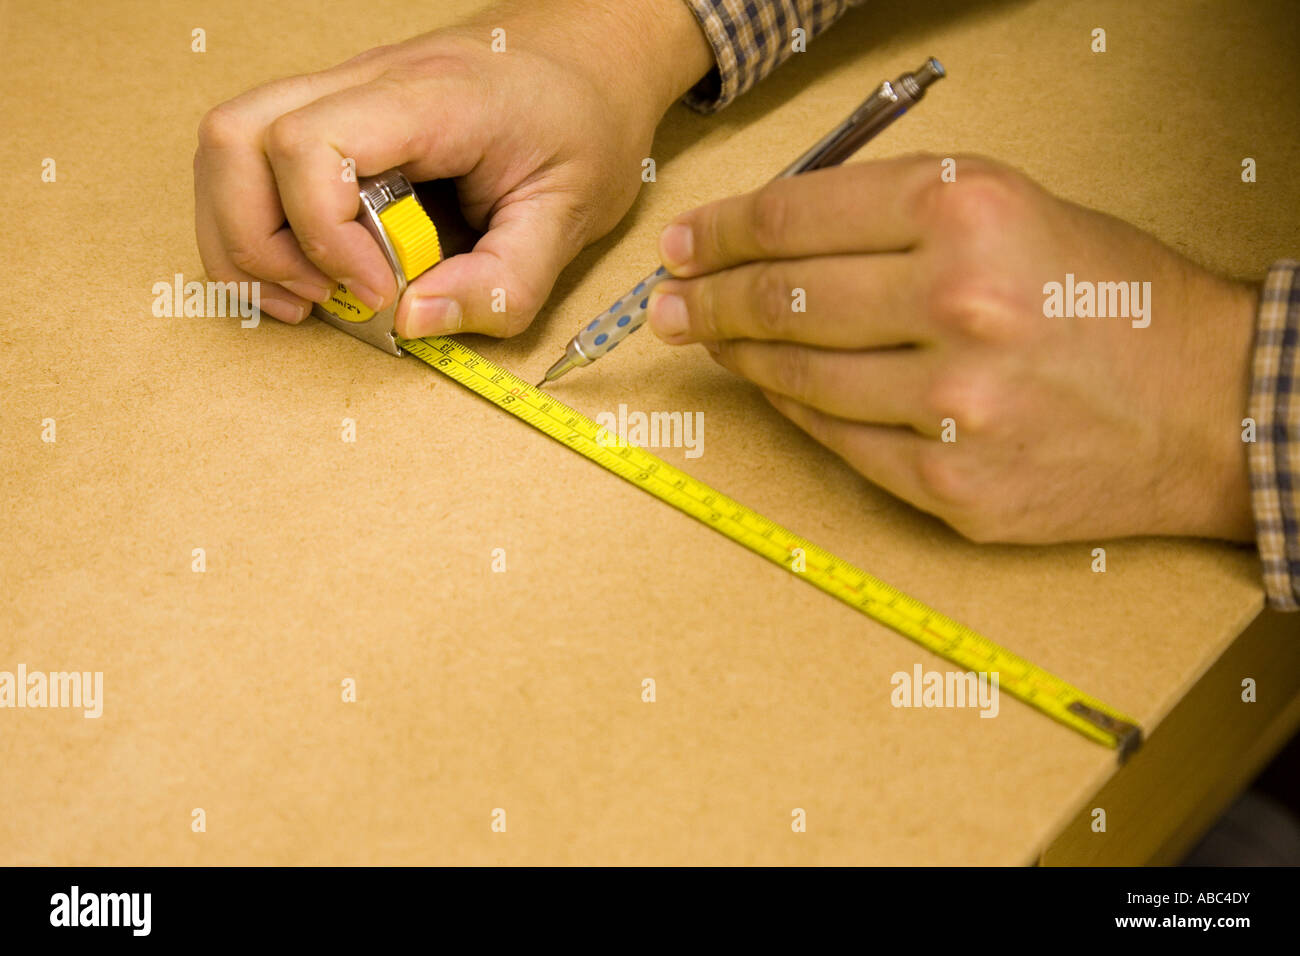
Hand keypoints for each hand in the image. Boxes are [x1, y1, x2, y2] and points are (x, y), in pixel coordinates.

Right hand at [194, 0, 711, 334]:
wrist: (591, 54)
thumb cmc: (585, 123)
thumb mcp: (571, 214)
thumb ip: (503, 282)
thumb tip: (413, 321)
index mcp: (432, 99)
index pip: (312, 143)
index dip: (322, 234)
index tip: (378, 290)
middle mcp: (367, 80)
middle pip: (236, 137)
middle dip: (255, 241)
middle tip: (319, 301)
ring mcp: (343, 90)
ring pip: (228, 142)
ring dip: (241, 234)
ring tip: (304, 296)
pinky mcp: (337, 113)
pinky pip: (256, 155)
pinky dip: (258, 221)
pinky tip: (308, 270)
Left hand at [647, 155, 1258, 543]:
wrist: (1209, 405)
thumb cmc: (1111, 299)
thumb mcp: (1016, 210)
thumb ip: (897, 218)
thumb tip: (776, 241)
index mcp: (969, 215)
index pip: (797, 218)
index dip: (722, 232)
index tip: (685, 245)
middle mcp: (957, 304)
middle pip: (783, 300)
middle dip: (708, 300)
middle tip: (669, 303)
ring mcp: (952, 404)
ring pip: (799, 379)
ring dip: (740, 360)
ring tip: (707, 344)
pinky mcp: (952, 482)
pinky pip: (838, 442)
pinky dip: (796, 414)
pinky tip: (774, 393)